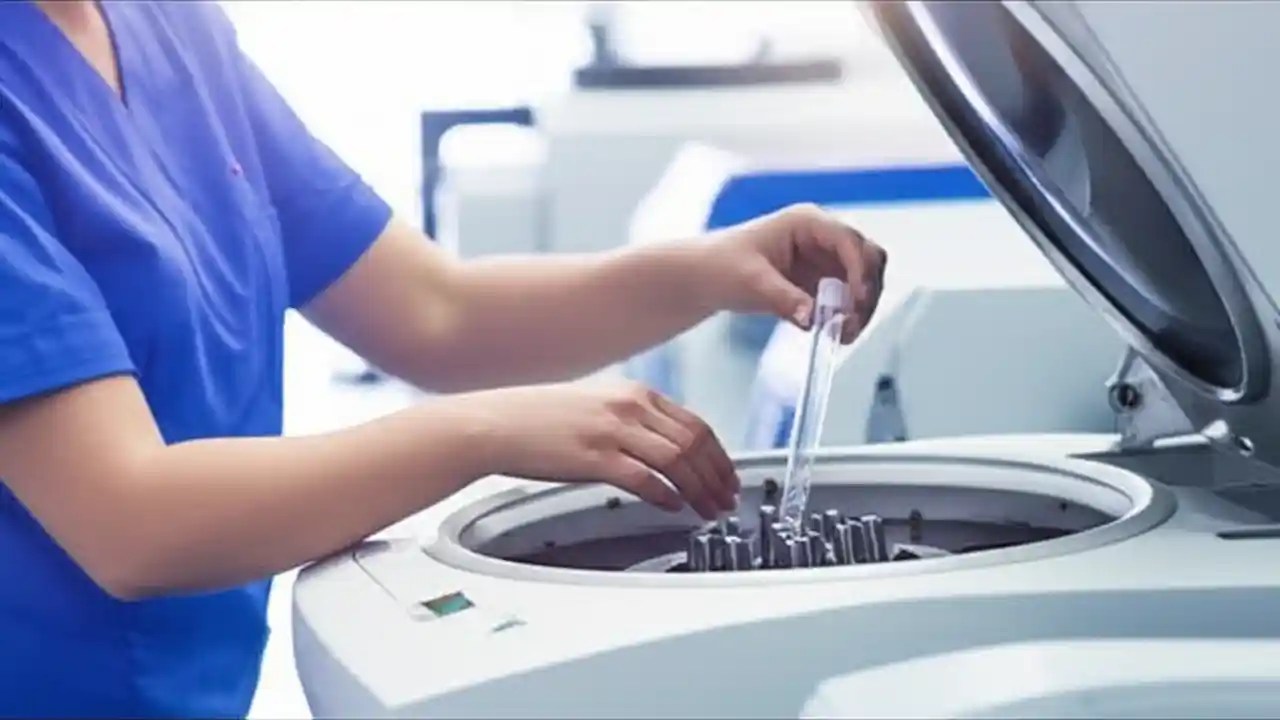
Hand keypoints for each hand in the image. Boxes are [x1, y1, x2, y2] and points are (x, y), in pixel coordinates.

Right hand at [473, 381, 738, 519]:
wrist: (495, 424)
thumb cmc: (538, 419)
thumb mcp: (596, 405)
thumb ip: (632, 420)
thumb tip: (663, 447)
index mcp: (634, 392)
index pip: (696, 423)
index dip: (720, 455)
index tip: (727, 475)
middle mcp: (629, 407)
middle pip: (694, 443)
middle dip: (718, 476)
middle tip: (727, 499)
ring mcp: (613, 431)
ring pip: (678, 462)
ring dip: (700, 490)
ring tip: (708, 510)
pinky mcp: (595, 457)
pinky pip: (646, 479)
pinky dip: (667, 496)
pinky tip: (674, 507)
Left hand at [701, 203, 887, 341]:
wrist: (703, 278)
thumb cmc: (721, 266)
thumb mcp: (751, 283)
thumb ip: (784, 299)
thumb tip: (812, 318)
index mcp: (807, 222)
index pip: (848, 240)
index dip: (860, 268)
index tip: (857, 300)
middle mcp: (822, 237)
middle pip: (867, 258)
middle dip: (867, 291)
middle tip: (853, 323)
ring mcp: (824, 260)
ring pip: (863, 281)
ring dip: (861, 308)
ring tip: (844, 335)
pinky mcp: (820, 283)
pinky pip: (847, 299)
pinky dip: (848, 316)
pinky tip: (838, 334)